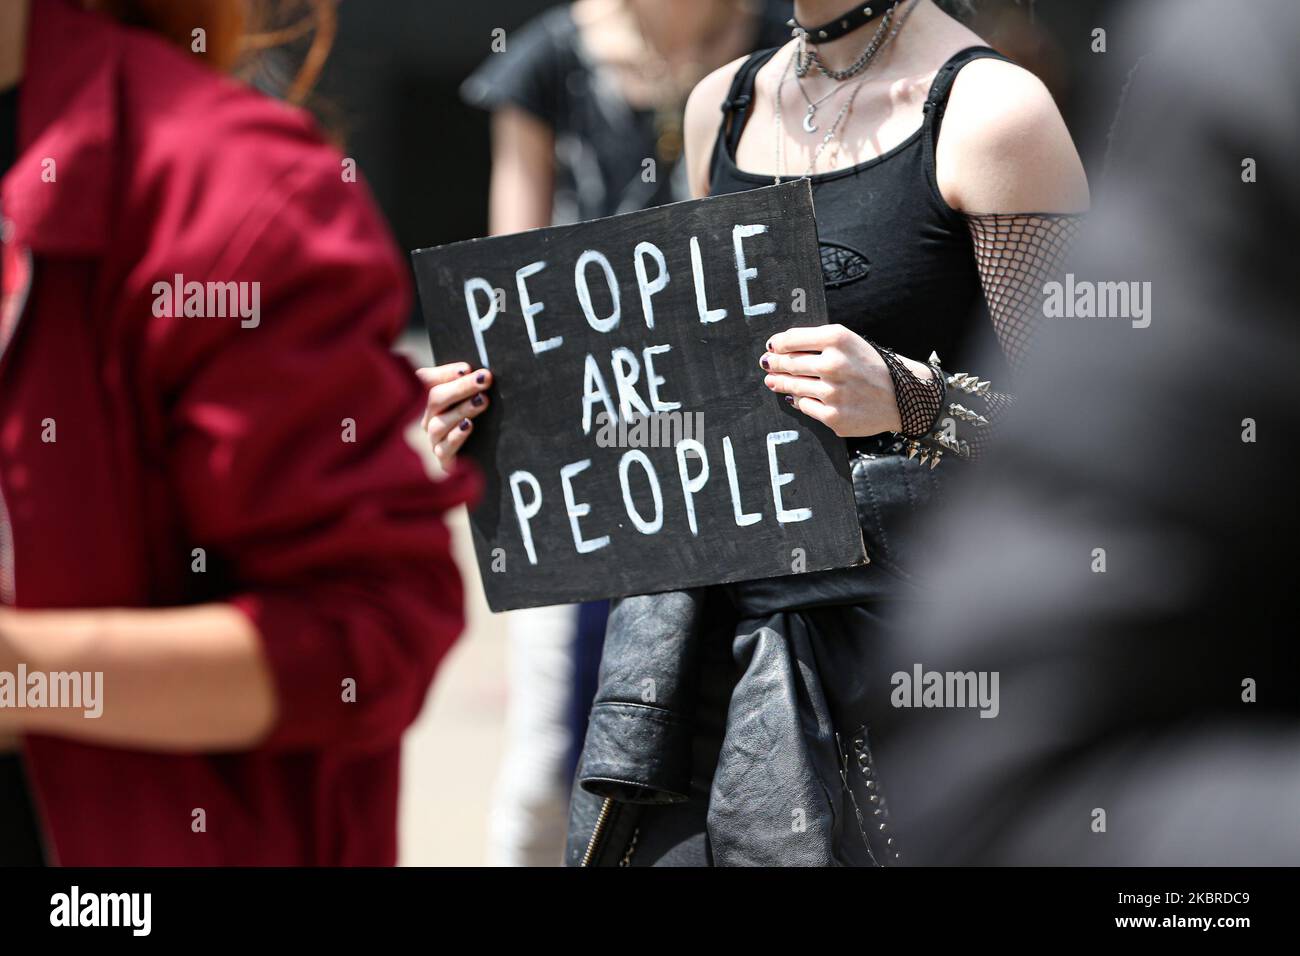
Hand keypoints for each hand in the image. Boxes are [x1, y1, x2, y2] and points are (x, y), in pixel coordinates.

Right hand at [417, 362, 492, 463]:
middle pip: (434, 400)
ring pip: (438, 424)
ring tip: (481, 401)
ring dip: (461, 410)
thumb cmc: (475, 422)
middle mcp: (426, 419)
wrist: (483, 456)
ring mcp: (433, 440)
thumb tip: (467, 370)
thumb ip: (463, 383)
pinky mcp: (444, 460)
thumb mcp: (468, 398)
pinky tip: (468, 426)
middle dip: (461, 387)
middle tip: (484, 379)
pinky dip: (455, 437)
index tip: (466, 369)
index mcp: (427, 399)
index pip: (425, 380)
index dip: (445, 373)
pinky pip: (444, 449)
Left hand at [761, 324, 921, 437]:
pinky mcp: (833, 416)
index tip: (771, 347)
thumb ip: (816, 341)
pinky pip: (804, 406)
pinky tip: (797, 396)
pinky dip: (799, 400)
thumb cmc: (870, 366)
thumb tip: (777, 349)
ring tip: (774, 381)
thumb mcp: (849, 342)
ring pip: (793, 386)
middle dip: (775, 364)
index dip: (777, 344)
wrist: (902, 396)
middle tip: (768, 365)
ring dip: (780, 383)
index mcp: (837, 339)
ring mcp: (833, 393)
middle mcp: (834, 364)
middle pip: (789, 363)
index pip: (792, 339)